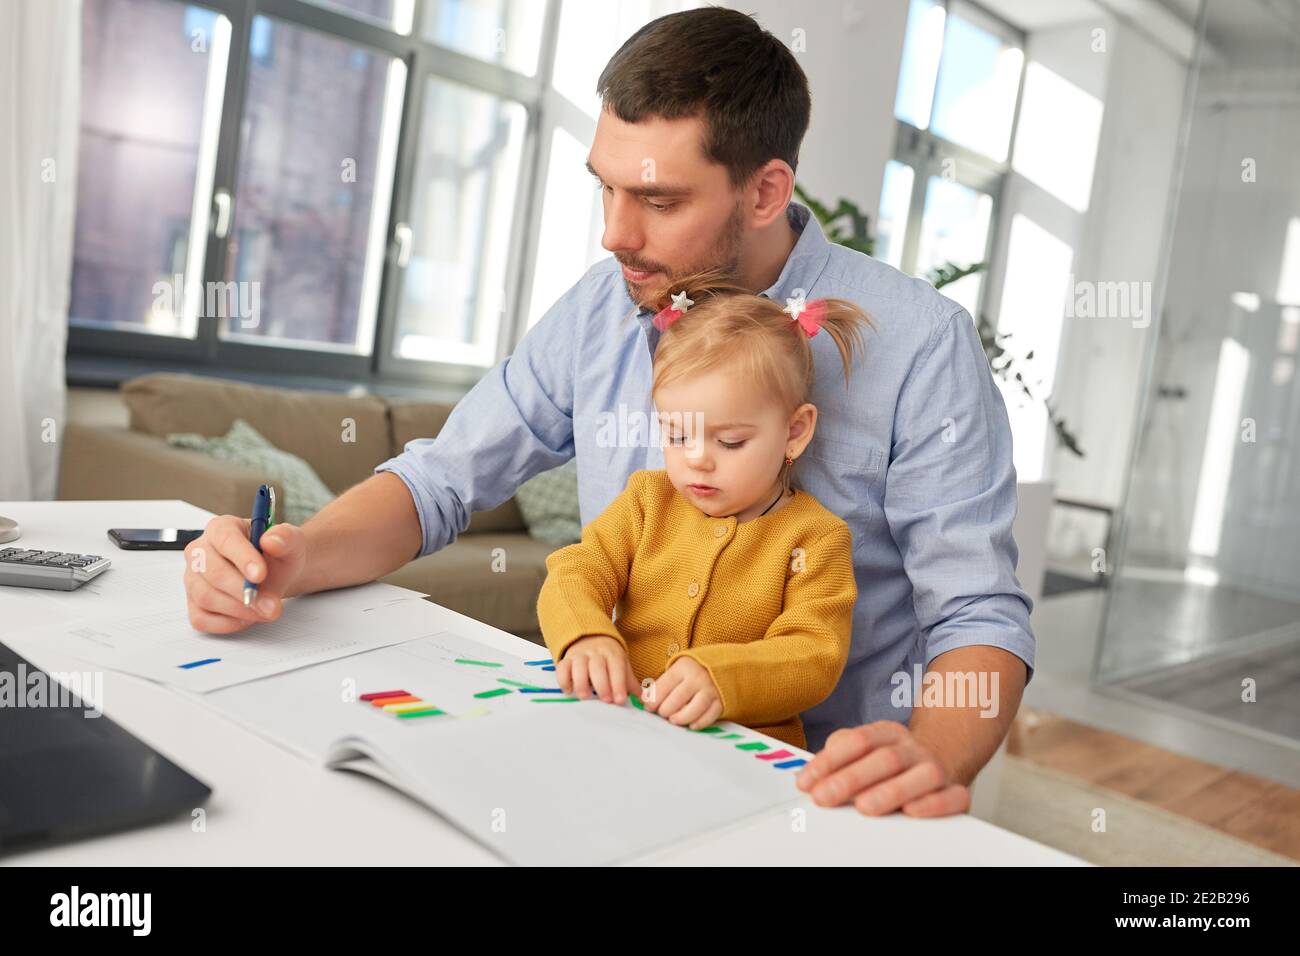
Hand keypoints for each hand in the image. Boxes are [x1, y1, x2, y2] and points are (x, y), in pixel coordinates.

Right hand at [183, 515, 306, 633]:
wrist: (276, 574)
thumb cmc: (277, 555)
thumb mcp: (290, 542)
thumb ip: (285, 538)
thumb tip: (271, 541)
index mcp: (221, 528)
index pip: (225, 540)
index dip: (242, 558)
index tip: (261, 575)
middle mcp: (200, 551)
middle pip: (213, 573)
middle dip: (244, 591)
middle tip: (271, 604)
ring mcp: (193, 578)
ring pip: (206, 597)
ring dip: (239, 610)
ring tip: (266, 611)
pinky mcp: (194, 603)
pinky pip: (201, 619)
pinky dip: (227, 623)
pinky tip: (249, 618)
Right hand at [556, 636, 637, 703]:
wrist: (589, 637)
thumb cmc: (608, 658)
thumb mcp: (622, 665)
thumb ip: (630, 683)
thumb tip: (644, 700)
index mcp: (613, 653)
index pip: (617, 667)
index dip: (618, 684)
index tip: (620, 700)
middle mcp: (596, 652)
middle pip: (598, 666)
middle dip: (602, 684)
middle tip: (605, 700)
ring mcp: (579, 655)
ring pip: (578, 666)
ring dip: (581, 682)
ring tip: (585, 696)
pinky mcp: (566, 659)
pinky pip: (562, 667)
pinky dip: (564, 679)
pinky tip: (569, 690)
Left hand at [642, 656, 721, 729]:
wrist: (718, 666)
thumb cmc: (690, 673)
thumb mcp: (676, 672)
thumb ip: (662, 686)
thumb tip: (646, 702)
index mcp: (683, 668)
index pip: (665, 685)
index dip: (654, 699)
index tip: (648, 707)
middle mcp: (697, 677)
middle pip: (679, 697)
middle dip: (666, 709)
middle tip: (662, 714)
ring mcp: (710, 689)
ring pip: (696, 707)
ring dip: (682, 717)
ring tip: (673, 720)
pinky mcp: (720, 701)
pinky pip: (711, 714)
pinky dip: (700, 722)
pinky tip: (691, 726)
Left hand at [795, 721, 970, 816]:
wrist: (941, 756)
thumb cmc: (891, 761)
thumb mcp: (864, 748)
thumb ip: (839, 754)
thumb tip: (814, 775)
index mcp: (886, 734)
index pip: (856, 741)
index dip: (828, 762)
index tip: (806, 782)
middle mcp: (912, 749)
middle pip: (884, 758)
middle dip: (851, 779)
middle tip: (824, 797)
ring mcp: (935, 769)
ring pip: (919, 775)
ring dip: (890, 792)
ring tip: (863, 807)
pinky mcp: (956, 792)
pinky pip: (953, 797)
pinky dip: (934, 805)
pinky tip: (912, 812)